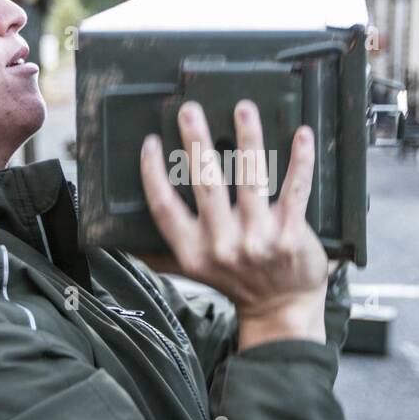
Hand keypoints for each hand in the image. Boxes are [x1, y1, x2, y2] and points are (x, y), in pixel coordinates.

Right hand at [140, 100, 328, 349]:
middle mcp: (223, 244)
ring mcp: (259, 238)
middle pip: (205, 185)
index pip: (165, 208)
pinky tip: (301, 135)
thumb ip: (158, 255)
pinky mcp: (292, 233)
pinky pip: (295, 190)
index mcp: (194, 251)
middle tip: (189, 110)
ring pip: (251, 179)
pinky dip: (300, 161)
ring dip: (248, 140)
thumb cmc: (237, 283)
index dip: (154, 175)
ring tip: (243, 109)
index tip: (149, 143)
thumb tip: (116, 240)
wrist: (282, 310)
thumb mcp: (192, 274)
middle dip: (196, 143)